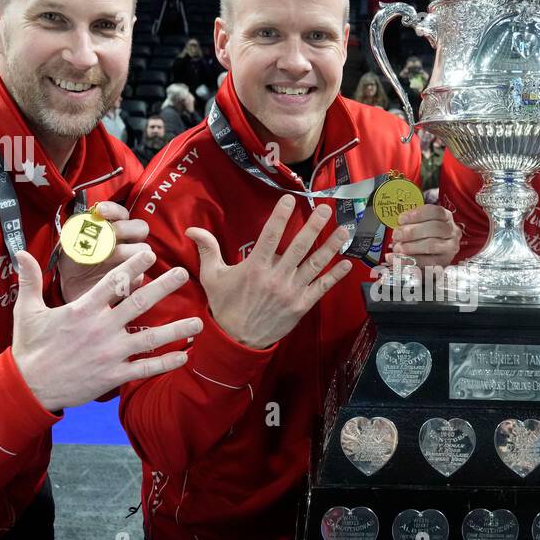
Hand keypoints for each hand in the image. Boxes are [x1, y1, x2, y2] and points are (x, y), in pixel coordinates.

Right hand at [12, 248, 202, 412]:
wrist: (28, 387)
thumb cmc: (29, 348)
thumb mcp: (27, 311)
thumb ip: (29, 280)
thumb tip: (20, 253)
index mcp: (82, 310)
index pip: (113, 282)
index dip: (133, 266)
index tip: (151, 253)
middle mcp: (100, 329)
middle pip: (138, 304)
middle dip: (164, 288)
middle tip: (184, 274)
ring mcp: (110, 354)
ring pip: (149, 339)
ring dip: (176, 330)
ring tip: (199, 322)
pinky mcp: (113, 376)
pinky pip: (144, 369)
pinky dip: (165, 363)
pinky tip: (184, 357)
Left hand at [58, 202, 151, 302]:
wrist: (72, 288)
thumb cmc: (74, 262)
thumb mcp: (70, 245)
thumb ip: (76, 233)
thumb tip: (81, 224)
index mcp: (113, 228)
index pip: (121, 213)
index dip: (113, 210)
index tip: (100, 211)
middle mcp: (127, 241)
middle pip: (140, 227)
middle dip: (125, 227)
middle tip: (111, 232)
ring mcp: (133, 260)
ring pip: (144, 250)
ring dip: (126, 251)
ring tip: (107, 258)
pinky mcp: (134, 279)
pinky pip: (140, 275)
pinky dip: (129, 274)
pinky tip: (114, 276)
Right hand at [188, 194, 352, 349]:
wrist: (238, 340)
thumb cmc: (225, 306)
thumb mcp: (212, 278)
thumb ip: (207, 250)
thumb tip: (192, 230)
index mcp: (255, 267)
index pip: (270, 236)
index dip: (280, 216)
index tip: (290, 199)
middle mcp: (276, 277)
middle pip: (299, 246)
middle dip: (313, 226)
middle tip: (325, 208)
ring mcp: (291, 291)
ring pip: (314, 264)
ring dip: (330, 246)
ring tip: (344, 230)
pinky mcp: (301, 305)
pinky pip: (321, 288)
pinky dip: (335, 276)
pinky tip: (348, 263)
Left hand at [389, 204, 460, 268]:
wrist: (429, 258)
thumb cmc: (423, 237)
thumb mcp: (420, 224)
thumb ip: (411, 221)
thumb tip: (398, 223)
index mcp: (446, 217)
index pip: (436, 212)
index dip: (417, 214)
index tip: (401, 219)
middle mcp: (451, 233)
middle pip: (435, 228)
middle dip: (412, 231)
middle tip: (397, 235)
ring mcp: (448, 249)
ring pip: (431, 245)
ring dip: (409, 246)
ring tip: (397, 247)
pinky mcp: (441, 264)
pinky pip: (424, 263)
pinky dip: (406, 261)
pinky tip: (394, 259)